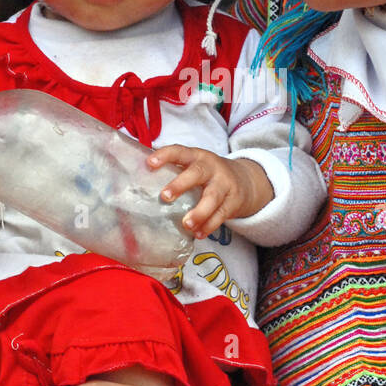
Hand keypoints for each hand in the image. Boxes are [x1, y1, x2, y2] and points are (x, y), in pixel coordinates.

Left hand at [146, 146, 272, 237]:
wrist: (246, 181)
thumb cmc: (209, 175)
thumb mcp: (195, 166)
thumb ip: (175, 171)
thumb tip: (139, 181)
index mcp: (197, 156)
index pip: (180, 151)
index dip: (165, 155)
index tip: (150, 163)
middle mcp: (212, 168)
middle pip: (197, 173)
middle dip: (181, 184)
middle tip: (165, 196)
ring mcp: (224, 184)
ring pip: (212, 198)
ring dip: (199, 212)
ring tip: (186, 224)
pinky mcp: (233, 202)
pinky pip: (221, 215)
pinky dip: (209, 226)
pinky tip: (198, 234)